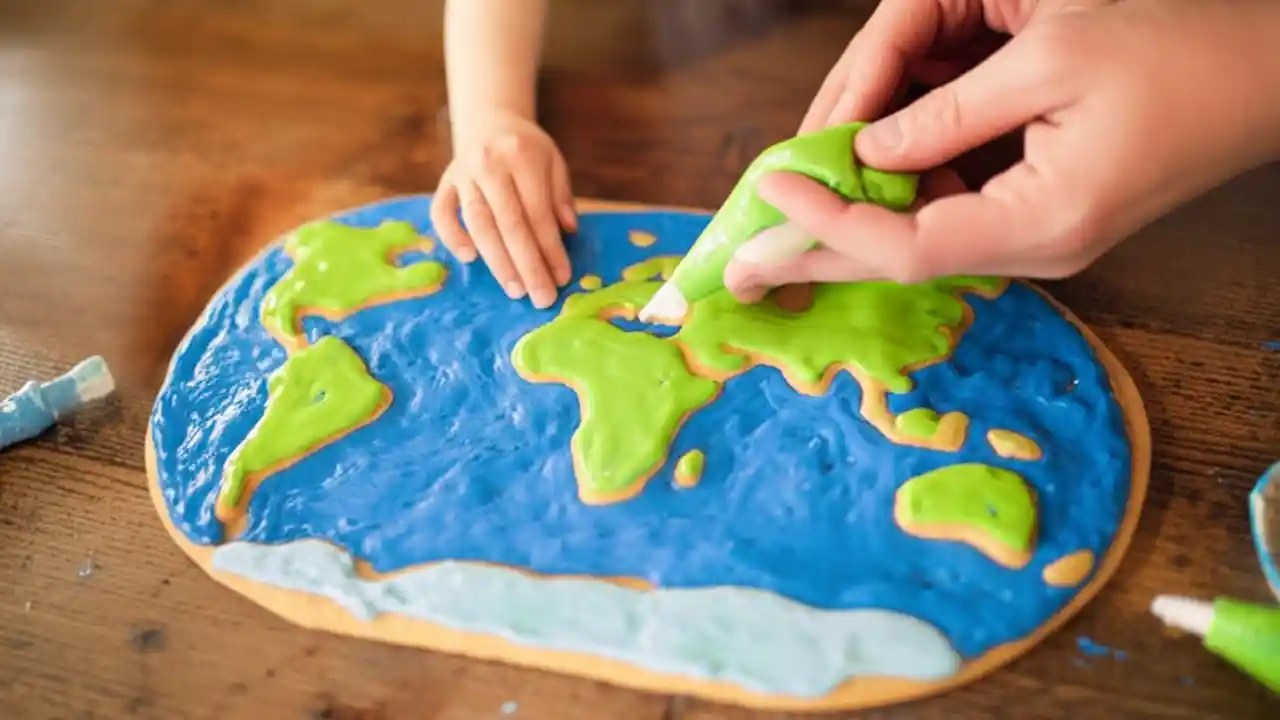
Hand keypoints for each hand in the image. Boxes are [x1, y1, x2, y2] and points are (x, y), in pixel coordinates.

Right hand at [431, 112, 576, 307]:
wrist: (490, 122)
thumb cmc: (527, 150)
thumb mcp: (553, 162)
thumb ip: (561, 195)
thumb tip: (568, 230)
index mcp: (521, 155)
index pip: (537, 211)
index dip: (550, 248)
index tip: (562, 277)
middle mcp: (489, 163)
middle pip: (508, 223)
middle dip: (527, 264)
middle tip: (540, 296)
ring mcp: (463, 173)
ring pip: (478, 223)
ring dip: (497, 261)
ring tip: (515, 290)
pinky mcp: (444, 183)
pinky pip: (441, 213)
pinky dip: (452, 237)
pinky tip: (470, 259)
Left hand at [728, 0, 1279, 300]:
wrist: (1266, 72)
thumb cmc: (1176, 53)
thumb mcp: (1051, 60)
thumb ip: (947, 113)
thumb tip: (867, 152)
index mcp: (1040, 222)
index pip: (901, 246)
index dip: (825, 223)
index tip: (767, 188)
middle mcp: (1033, 247)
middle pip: (896, 255)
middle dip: (813, 249)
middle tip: (736, 266)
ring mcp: (1036, 234)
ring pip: (916, 230)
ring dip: (850, 210)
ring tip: (784, 194)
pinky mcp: (1038, 211)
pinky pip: (948, 205)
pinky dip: (897, 185)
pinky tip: (857, 166)